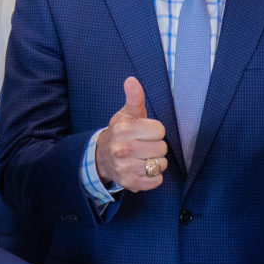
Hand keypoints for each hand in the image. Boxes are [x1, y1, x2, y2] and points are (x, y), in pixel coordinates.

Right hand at [95, 77, 169, 191]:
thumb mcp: (127, 114)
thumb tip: (132, 80)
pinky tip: (142, 169)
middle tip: (143, 145)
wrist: (102, 157)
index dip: (154, 131)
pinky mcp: (130, 183)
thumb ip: (134, 97)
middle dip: (156, 146)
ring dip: (155, 162)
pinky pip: (157, 180)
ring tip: (142, 157)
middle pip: (162, 148)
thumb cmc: (120, 133)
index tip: (144, 132)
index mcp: (124, 129)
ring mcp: (125, 167)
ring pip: (160, 164)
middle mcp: (123, 149)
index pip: (160, 130)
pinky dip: (154, 176)